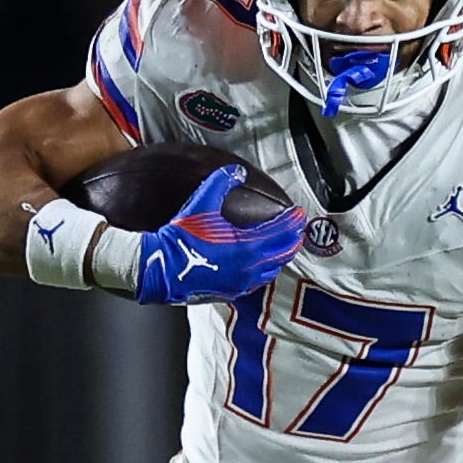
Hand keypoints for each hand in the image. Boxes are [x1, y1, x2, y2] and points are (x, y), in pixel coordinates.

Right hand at [129, 164, 307, 305]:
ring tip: (285, 246)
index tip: (299, 213)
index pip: (280, 231)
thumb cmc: (182, 237)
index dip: (291, 220)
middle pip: (282, 253)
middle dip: (293, 239)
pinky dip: (265, 270)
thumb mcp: (202, 203)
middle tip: (297, 228)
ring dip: (281, 256)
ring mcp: (241, 281)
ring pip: (271, 269)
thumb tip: (237, 171)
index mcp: (247, 245)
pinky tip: (262, 266)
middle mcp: (249, 266)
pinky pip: (257, 281)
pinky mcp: (231, 291)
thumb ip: (221, 182)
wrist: (163, 267)